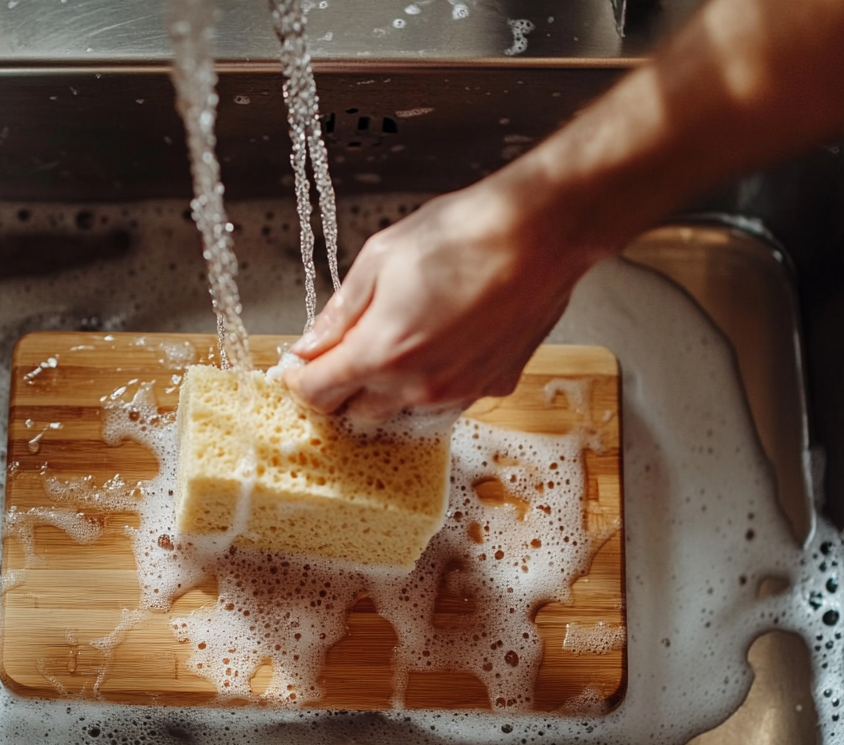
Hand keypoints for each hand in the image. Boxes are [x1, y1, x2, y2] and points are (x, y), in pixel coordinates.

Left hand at [283, 165, 600, 419]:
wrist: (542, 231)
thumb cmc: (463, 234)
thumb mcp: (380, 259)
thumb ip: (340, 313)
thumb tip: (311, 344)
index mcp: (381, 353)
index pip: (319, 394)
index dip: (302, 380)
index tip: (301, 366)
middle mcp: (419, 385)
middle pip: (359, 413)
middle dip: (345, 389)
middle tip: (348, 350)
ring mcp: (461, 391)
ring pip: (406, 409)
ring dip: (393, 387)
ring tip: (405, 336)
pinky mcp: (495, 384)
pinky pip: (452, 397)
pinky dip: (439, 378)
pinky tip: (448, 338)